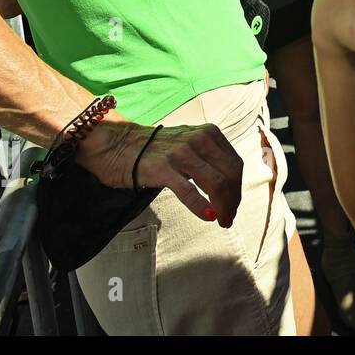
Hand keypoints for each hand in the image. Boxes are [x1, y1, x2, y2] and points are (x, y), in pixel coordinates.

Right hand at [78, 119, 242, 225]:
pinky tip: (208, 217)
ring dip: (223, 206)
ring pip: (216, 183)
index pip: (234, 164)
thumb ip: (208, 157)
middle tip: (229, 217)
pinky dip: (202, 206)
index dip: (237, 188)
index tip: (234, 204)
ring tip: (221, 220)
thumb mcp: (188, 143)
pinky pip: (190, 191)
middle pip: (230, 175)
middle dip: (233, 199)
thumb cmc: (153, 148)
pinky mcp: (163, 168)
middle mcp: (199, 140)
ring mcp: (182, 153)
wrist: (116, 143)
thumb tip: (228, 186)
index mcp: (208, 133)